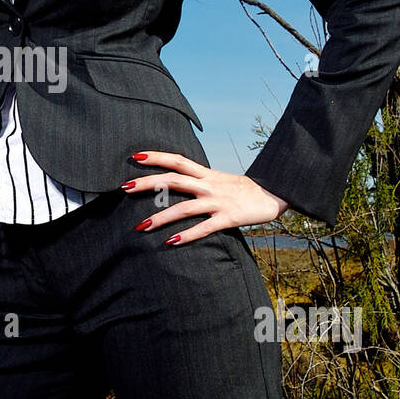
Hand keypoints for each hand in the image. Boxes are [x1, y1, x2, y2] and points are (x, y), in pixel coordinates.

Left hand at [120, 150, 289, 244]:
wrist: (276, 194)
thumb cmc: (245, 190)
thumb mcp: (221, 181)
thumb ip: (201, 182)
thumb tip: (180, 185)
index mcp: (207, 174)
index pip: (177, 160)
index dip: (156, 156)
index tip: (135, 155)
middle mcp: (209, 185)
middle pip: (173, 180)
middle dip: (147, 183)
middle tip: (123, 187)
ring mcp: (218, 202)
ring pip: (184, 207)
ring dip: (160, 217)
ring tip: (140, 226)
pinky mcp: (228, 218)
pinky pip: (204, 227)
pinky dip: (187, 235)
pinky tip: (171, 242)